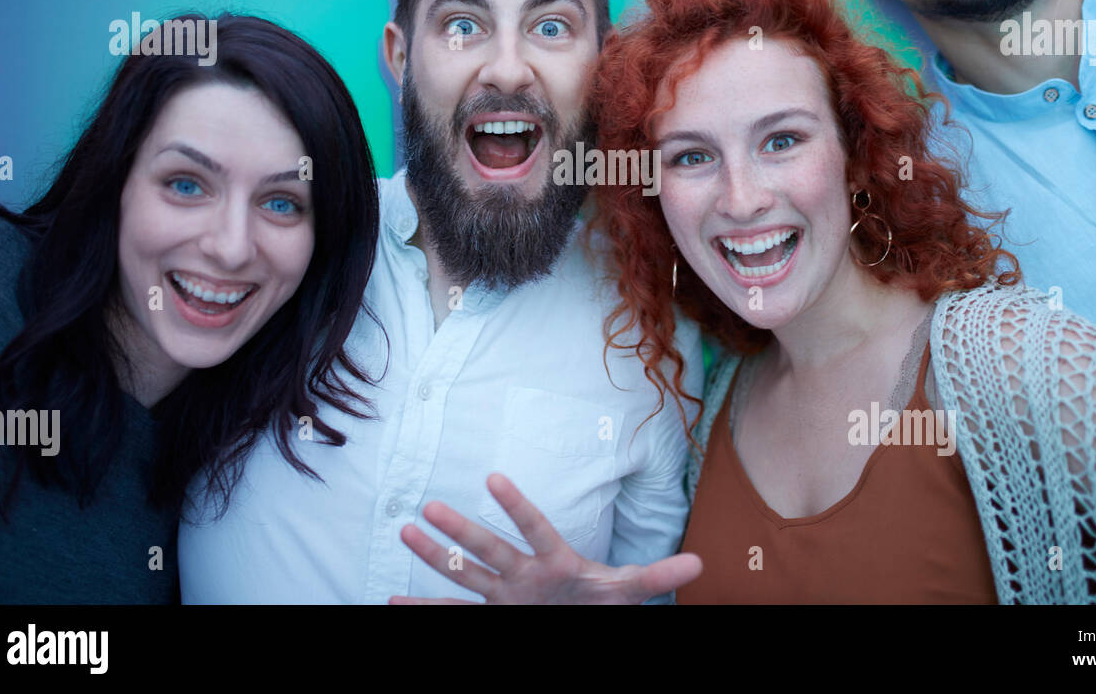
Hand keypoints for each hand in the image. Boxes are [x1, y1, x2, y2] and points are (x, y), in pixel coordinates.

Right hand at [388, 473, 701, 603]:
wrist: (581, 619)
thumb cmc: (602, 604)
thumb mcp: (630, 592)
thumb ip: (658, 576)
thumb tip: (701, 563)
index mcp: (554, 561)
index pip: (535, 529)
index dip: (518, 505)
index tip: (495, 476)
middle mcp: (521, 573)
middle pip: (489, 549)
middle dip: (461, 530)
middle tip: (430, 505)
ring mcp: (502, 595)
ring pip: (463, 573)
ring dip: (434, 556)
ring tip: (407, 530)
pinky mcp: (491, 617)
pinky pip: (452, 613)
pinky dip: (424, 607)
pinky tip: (393, 600)